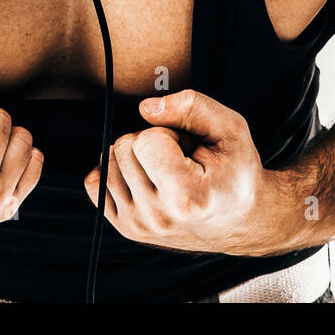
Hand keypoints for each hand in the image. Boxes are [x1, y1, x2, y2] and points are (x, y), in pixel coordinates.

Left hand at [82, 89, 292, 255]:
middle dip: (150, 141)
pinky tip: (147, 177)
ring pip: (107, 162)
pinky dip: (118, 171)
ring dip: (135, 157)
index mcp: (187, 197)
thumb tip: (145, 107)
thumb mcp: (230, 129)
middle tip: (180, 159)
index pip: (146, 141)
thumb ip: (191, 106)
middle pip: (123, 148)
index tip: (188, 148)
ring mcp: (139, 226)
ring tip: (167, 170)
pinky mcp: (125, 228)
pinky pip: (96, 183)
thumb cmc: (235, 173)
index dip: (167, 133)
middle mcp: (158, 217)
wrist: (238, 220)